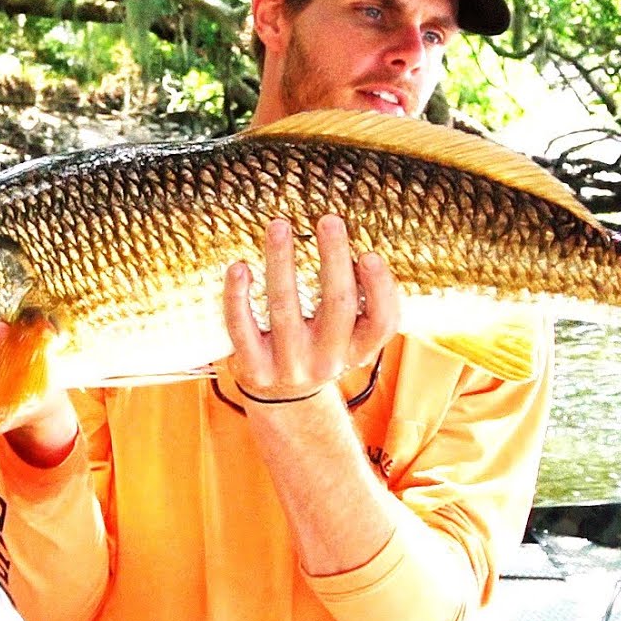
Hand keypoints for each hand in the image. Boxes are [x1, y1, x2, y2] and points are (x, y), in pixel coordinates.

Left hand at [223, 214, 399, 402]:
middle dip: (334, 259)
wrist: (285, 401)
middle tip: (329, 220)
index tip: (369, 254)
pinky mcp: (254, 368)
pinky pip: (243, 327)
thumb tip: (355, 246)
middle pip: (338, 305)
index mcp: (358, 349)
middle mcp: (328, 360)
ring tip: (279, 226)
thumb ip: (362, 300)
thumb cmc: (321, 347)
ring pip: (286, 308)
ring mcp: (290, 366)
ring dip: (282, 262)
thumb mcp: (350, 336)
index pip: (382, 322)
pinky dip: (237, 296)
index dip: (380, 290)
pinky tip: (240, 267)